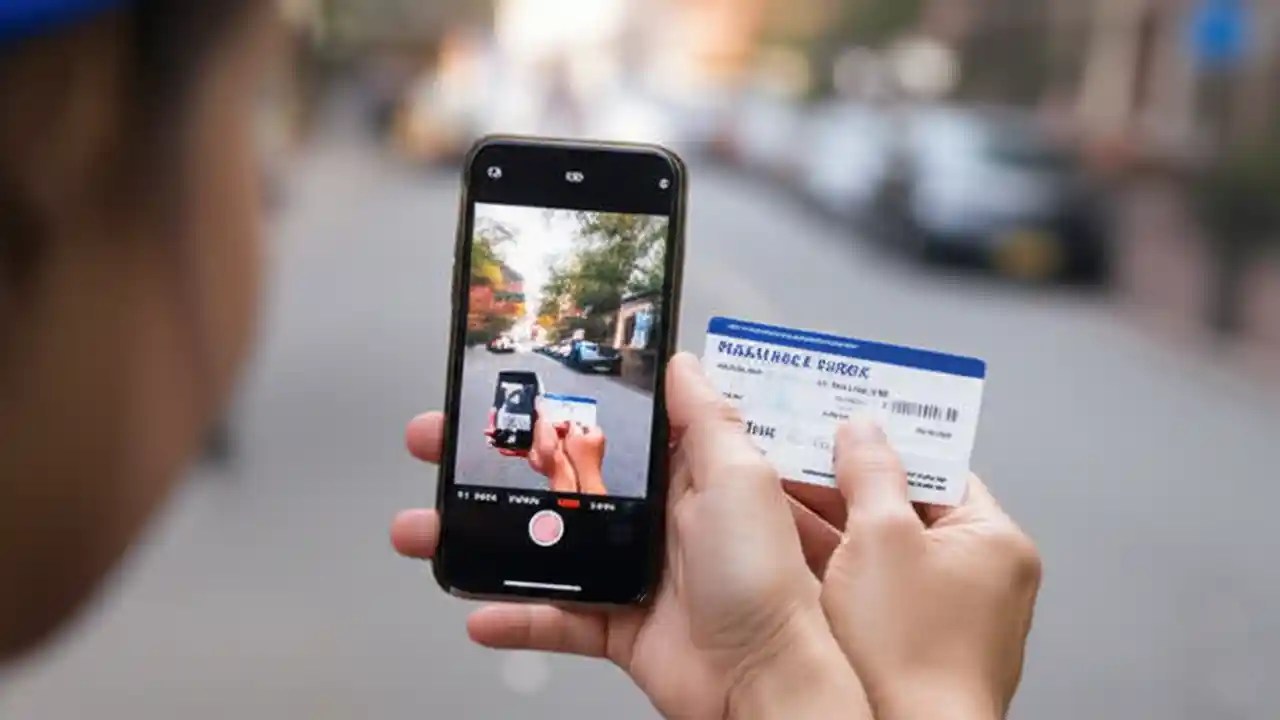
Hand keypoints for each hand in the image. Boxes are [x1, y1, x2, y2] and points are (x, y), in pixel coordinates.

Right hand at [391, 354, 868, 718]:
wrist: (762, 679)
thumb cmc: (764, 578)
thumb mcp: (740, 477)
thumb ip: (705, 418)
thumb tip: (679, 361)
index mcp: (681, 475)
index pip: (600, 429)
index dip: (548, 411)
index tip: (498, 395)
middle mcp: (652, 519)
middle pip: (555, 481)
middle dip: (489, 464)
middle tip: (436, 445)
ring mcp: (628, 572)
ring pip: (539, 546)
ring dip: (480, 538)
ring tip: (424, 529)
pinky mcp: (615, 625)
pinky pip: (554, 617)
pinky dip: (515, 616)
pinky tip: (478, 610)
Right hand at [790, 418, 1041, 719]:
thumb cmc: (911, 658)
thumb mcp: (882, 538)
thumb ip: (872, 472)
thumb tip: (863, 430)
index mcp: (995, 541)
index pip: (938, 468)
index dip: (884, 443)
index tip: (842, 424)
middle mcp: (982, 579)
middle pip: (906, 507)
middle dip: (848, 485)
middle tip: (800, 455)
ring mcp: (948, 616)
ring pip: (883, 551)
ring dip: (835, 529)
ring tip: (782, 498)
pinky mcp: (913, 644)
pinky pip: (872, 589)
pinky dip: (836, 571)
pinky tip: (792, 555)